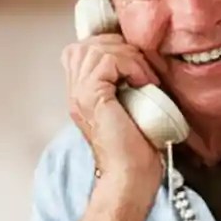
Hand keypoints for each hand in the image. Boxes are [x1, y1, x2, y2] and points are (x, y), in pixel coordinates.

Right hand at [61, 34, 164, 192]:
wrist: (131, 176)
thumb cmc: (135, 148)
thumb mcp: (128, 106)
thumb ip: (123, 84)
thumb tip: (141, 60)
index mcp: (80, 94)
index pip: (81, 50)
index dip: (110, 47)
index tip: (136, 64)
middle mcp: (75, 92)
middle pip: (86, 44)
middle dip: (120, 47)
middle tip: (142, 69)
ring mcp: (79, 94)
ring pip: (97, 49)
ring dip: (129, 57)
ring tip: (145, 77)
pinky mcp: (92, 97)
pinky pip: (108, 61)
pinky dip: (131, 66)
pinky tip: (144, 83)